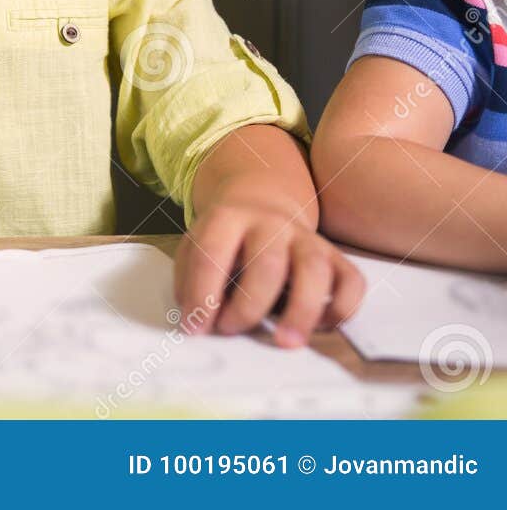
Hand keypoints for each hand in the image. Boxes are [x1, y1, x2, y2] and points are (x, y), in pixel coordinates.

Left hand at [174, 202, 365, 347]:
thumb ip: (191, 281)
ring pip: (315, 269)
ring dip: (302, 310)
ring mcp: (307, 238)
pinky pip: (352, 281)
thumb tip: (197, 322)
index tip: (196, 327)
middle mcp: (271, 224)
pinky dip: (343, 308)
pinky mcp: (335, 256)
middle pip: (268, 263)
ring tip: (286, 342)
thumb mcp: (194, 247)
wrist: (261, 202)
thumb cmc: (225, 239)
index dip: (202, 295)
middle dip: (249, 306)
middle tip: (231, 330)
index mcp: (228, 218)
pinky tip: (321, 325)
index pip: (213, 254)